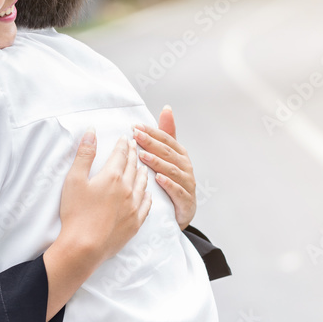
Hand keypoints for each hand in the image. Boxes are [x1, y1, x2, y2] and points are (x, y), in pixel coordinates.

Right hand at [59, 132, 150, 262]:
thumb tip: (91, 132)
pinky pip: (146, 204)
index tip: (125, 138)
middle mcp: (127, 189)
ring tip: (142, 166)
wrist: (84, 247)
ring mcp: (134, 207)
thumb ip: (84, 154)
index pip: (121, 154)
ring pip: (142, 184)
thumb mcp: (74, 179)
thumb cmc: (76, 213)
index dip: (123, 144)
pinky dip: (147, 195)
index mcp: (112, 176)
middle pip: (133, 167)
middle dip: (134, 154)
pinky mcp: (135, 223)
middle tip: (135, 146)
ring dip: (142, 172)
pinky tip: (147, 193)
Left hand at [134, 105, 195, 229]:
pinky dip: (168, 184)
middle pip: (168, 152)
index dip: (151, 132)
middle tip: (136, 136)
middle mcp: (185, 167)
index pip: (166, 139)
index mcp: (180, 154)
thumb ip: (166, 134)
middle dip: (151, 143)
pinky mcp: (186, 201)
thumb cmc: (173, 181)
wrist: (182, 213)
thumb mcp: (169, 157)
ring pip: (172, 170)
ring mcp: (187, 184)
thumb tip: (167, 109)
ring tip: (142, 156)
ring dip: (157, 162)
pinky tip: (158, 179)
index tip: (135, 126)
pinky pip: (178, 191)